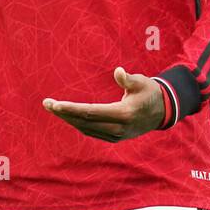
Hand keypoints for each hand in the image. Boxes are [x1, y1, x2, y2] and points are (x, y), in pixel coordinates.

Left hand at [43, 67, 166, 142]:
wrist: (162, 112)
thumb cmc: (150, 92)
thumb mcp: (142, 82)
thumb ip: (128, 79)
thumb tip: (118, 71)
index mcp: (124, 114)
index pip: (91, 112)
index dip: (72, 109)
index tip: (55, 104)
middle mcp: (118, 129)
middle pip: (85, 122)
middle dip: (64, 113)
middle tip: (46, 104)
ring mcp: (116, 136)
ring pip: (86, 128)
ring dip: (69, 119)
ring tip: (53, 108)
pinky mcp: (114, 138)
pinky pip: (91, 131)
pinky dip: (78, 123)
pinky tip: (68, 116)